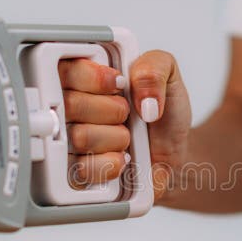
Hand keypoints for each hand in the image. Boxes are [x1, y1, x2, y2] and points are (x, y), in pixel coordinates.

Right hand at [58, 51, 191, 198]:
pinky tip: (123, 157)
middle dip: (112, 110)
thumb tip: (142, 98)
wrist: (175, 150)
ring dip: (116, 138)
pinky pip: (83, 169)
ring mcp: (72, 142)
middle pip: (70, 104)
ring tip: (128, 136)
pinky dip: (112, 164)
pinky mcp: (79, 172)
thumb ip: (154, 68)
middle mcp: (71, 108)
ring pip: (78, 137)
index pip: (66, 69)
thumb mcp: (168, 73)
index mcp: (84, 77)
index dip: (94, 78)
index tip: (119, 85)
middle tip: (127, 113)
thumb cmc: (164, 111)